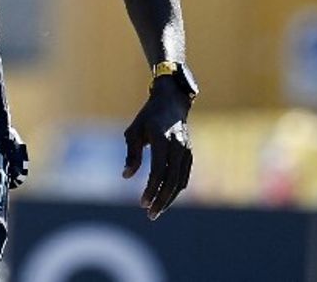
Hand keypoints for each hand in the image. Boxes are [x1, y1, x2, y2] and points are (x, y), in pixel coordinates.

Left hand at [122, 79, 192, 219]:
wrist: (171, 102)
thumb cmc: (147, 117)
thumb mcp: (134, 131)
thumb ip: (132, 154)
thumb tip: (126, 176)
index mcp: (162, 138)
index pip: (158, 170)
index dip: (151, 188)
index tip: (142, 203)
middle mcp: (177, 146)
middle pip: (172, 180)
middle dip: (162, 200)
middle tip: (151, 214)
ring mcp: (186, 150)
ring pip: (180, 181)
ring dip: (169, 198)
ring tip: (156, 210)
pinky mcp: (190, 154)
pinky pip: (184, 176)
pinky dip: (176, 189)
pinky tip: (166, 198)